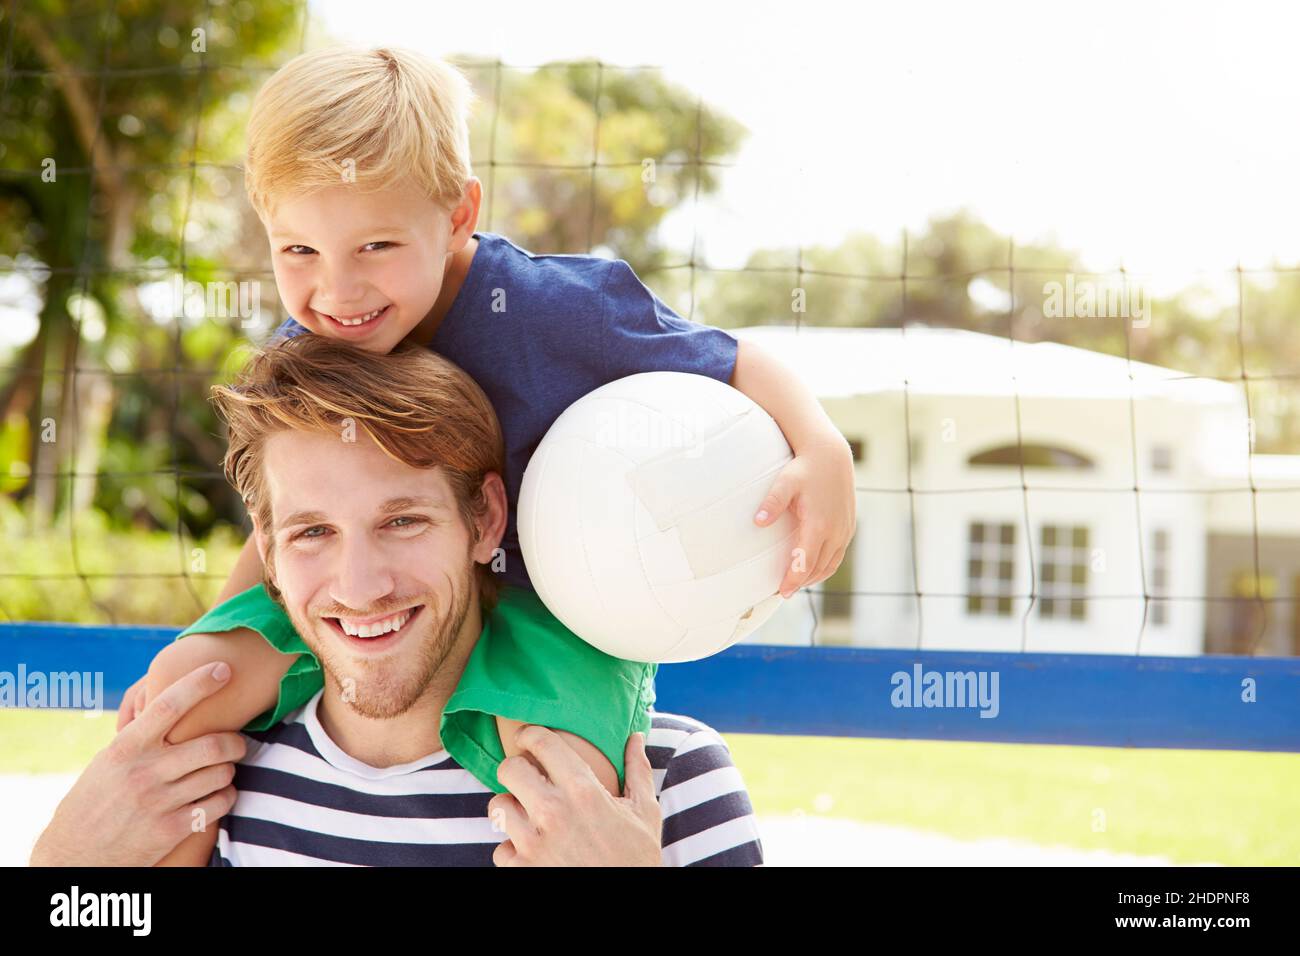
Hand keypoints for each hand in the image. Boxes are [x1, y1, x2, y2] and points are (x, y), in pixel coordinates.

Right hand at [30, 661, 245, 866]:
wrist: (75, 853)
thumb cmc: (97, 797)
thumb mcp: (109, 760)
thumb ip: (141, 734)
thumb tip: (173, 696)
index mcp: (126, 748)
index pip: (168, 705)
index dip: (199, 683)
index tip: (222, 669)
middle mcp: (143, 772)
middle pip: (211, 744)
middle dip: (236, 741)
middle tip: (238, 742)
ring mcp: (158, 803)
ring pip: (221, 774)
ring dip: (229, 770)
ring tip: (222, 770)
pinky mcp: (171, 830)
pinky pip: (219, 804)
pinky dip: (226, 795)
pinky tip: (218, 794)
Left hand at [488, 728, 661, 865]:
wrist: (628, 902)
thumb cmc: (637, 858)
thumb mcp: (645, 812)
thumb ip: (637, 770)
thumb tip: (636, 737)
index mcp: (584, 790)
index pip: (541, 742)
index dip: (530, 734)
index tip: (527, 737)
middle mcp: (554, 812)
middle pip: (509, 769)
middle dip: (516, 769)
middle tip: (526, 778)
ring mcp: (534, 844)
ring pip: (498, 806)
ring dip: (511, 809)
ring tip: (528, 815)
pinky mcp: (523, 870)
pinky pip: (500, 848)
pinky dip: (512, 849)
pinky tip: (532, 850)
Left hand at [755, 435, 856, 597]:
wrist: (831, 455)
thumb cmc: (804, 469)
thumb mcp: (784, 482)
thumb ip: (772, 503)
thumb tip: (757, 522)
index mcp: (819, 525)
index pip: (805, 563)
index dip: (793, 580)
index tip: (781, 592)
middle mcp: (836, 531)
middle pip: (817, 568)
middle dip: (800, 582)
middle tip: (782, 592)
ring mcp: (845, 530)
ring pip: (830, 565)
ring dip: (813, 576)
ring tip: (795, 583)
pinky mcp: (849, 527)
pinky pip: (838, 555)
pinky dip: (825, 566)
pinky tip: (811, 567)